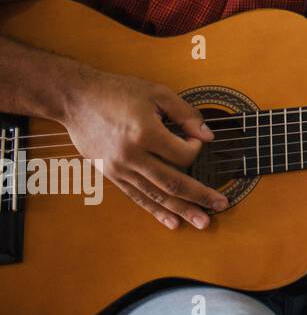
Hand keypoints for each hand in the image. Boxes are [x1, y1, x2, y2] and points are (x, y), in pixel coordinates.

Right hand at [62, 70, 228, 228]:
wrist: (77, 99)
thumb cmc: (117, 92)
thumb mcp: (157, 94)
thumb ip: (186, 114)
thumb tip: (208, 136)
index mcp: (144, 134)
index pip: (183, 154)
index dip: (196, 148)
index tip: (194, 138)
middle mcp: (131, 156)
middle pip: (173, 183)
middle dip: (200, 196)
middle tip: (221, 204)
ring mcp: (119, 169)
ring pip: (156, 196)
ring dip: (182, 210)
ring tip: (202, 221)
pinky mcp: (111, 175)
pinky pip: (137, 197)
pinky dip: (156, 211)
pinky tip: (172, 222)